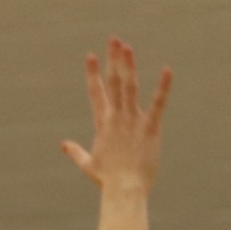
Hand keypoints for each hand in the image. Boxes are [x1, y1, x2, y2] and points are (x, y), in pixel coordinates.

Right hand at [61, 37, 172, 194]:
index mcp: (102, 124)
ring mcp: (133, 121)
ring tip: (127, 46)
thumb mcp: (88, 165)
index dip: (92, 73)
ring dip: (128, 65)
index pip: (95, 92)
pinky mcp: (150, 128)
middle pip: (113, 82)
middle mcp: (116, 117)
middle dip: (112, 59)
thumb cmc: (108, 180)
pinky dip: (162, 87)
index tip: (90, 55)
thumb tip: (63, 144)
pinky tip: (167, 70)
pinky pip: (157, 104)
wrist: (124, 190)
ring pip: (129, 87)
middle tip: (113, 39)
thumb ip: (75, 152)